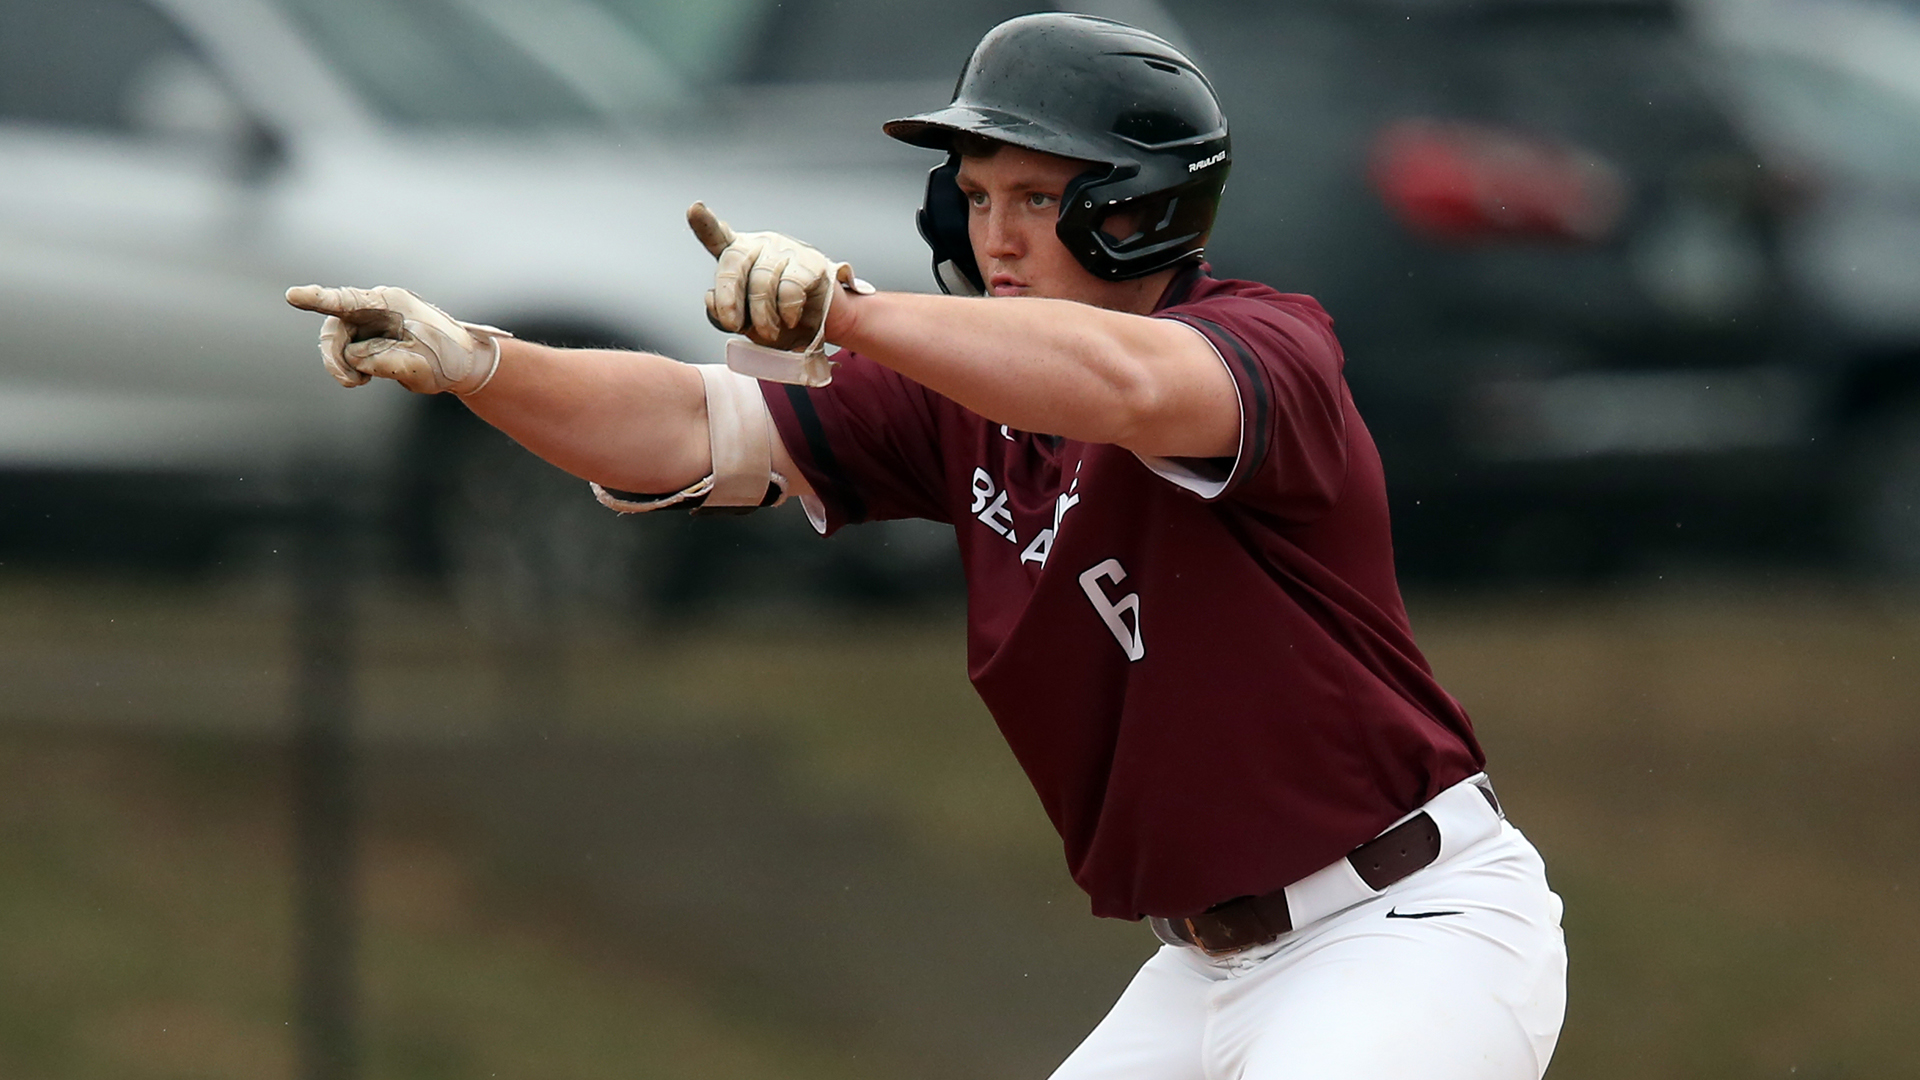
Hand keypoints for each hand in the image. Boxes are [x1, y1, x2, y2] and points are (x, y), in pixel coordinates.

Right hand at [284, 284, 512, 394]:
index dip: (318, 299)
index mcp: (390, 304)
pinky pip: (348, 354)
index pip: (348, 301)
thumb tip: (353, 358)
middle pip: (335, 328)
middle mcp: (376, 309)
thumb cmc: (446, 358)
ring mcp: (371, 324)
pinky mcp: (369, 340)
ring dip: (343, 366)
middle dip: (333, 356)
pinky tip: (365, 379)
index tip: (293, 296)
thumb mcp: (419, 364)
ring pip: (338, 344)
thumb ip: (382, 360)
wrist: (463, 365)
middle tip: (349, 382)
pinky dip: (352, 369)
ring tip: (360, 382)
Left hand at [687, 202, 870, 351]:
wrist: (818, 323)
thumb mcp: (744, 322)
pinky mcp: (810, 263)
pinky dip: (787, 310)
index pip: (717, 236)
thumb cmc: (775, 317)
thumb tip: (711, 299)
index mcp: (737, 256)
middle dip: (729, 297)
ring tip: (769, 332)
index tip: (695, 209)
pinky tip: (790, 319)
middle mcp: (759, 246)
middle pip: (734, 262)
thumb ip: (721, 314)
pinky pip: (790, 287)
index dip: (704, 223)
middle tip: (733, 324)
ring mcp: (785, 251)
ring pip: (762, 280)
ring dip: (762, 314)